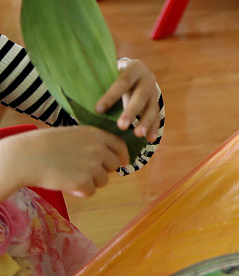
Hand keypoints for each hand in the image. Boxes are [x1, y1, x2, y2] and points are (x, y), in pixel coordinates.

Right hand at [1, 127, 127, 197]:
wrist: (27, 157)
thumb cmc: (46, 145)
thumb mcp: (74, 135)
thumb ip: (93, 143)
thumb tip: (109, 157)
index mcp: (96, 134)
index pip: (120, 144)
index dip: (123, 155)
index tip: (123, 162)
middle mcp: (99, 149)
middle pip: (113, 165)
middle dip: (102, 171)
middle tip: (85, 171)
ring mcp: (92, 166)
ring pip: (103, 181)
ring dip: (91, 182)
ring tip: (71, 176)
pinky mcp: (83, 182)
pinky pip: (91, 192)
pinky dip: (81, 191)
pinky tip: (67, 184)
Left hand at [96, 59, 159, 141]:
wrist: (132, 74)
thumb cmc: (111, 77)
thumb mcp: (108, 74)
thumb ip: (96, 82)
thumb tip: (69, 94)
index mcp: (133, 68)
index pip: (122, 81)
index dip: (111, 96)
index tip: (98, 109)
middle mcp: (147, 78)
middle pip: (141, 95)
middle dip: (131, 111)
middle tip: (121, 126)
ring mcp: (154, 91)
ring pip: (152, 107)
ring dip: (145, 122)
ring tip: (138, 135)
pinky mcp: (156, 104)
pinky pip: (157, 116)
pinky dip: (153, 128)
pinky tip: (149, 139)